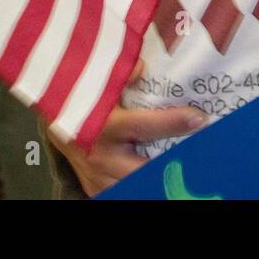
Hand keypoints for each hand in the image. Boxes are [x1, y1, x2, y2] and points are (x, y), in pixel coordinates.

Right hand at [47, 60, 206, 195]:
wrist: (56, 127)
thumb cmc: (83, 101)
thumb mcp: (99, 84)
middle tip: (201, 151)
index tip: (200, 118)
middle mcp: (101, 157)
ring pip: (139, 184)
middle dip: (174, 162)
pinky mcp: (97, 190)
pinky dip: (147, 182)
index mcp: (104, 126)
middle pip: (146, 168)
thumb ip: (122, 76)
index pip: (144, 126)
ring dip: (162, 176)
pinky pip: (127, 190)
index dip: (174, 122)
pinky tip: (166, 174)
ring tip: (188, 163)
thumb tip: (143, 68)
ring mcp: (99, 178)